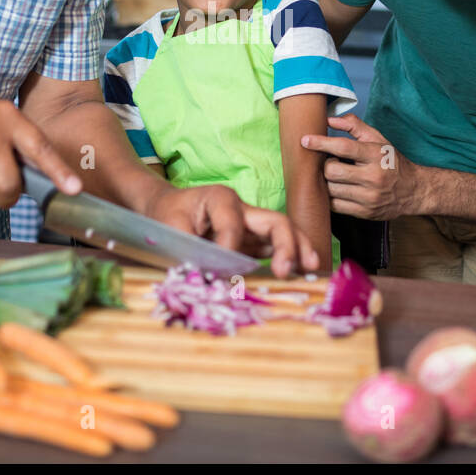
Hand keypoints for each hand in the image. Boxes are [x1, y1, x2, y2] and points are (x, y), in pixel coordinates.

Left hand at [142, 182, 319, 277]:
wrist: (165, 207)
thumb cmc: (166, 215)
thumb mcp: (168, 228)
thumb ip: (188, 249)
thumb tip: (208, 276)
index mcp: (219, 198)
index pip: (233, 223)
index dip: (229, 247)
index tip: (221, 270)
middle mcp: (242, 208)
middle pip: (275, 220)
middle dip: (286, 244)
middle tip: (286, 271)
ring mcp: (250, 224)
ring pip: (283, 232)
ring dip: (299, 250)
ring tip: (311, 269)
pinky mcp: (251, 239)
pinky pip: (275, 247)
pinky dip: (290, 258)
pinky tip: (300, 273)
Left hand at [300, 113, 422, 219]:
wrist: (414, 190)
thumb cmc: (392, 162)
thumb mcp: (379, 139)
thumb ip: (355, 126)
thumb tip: (330, 120)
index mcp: (376, 155)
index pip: (343, 147)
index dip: (321, 143)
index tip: (305, 140)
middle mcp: (373, 177)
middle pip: (332, 171)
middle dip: (325, 165)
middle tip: (331, 161)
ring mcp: (368, 197)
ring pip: (331, 189)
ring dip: (326, 181)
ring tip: (335, 175)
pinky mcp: (364, 213)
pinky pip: (335, 206)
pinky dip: (330, 196)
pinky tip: (336, 188)